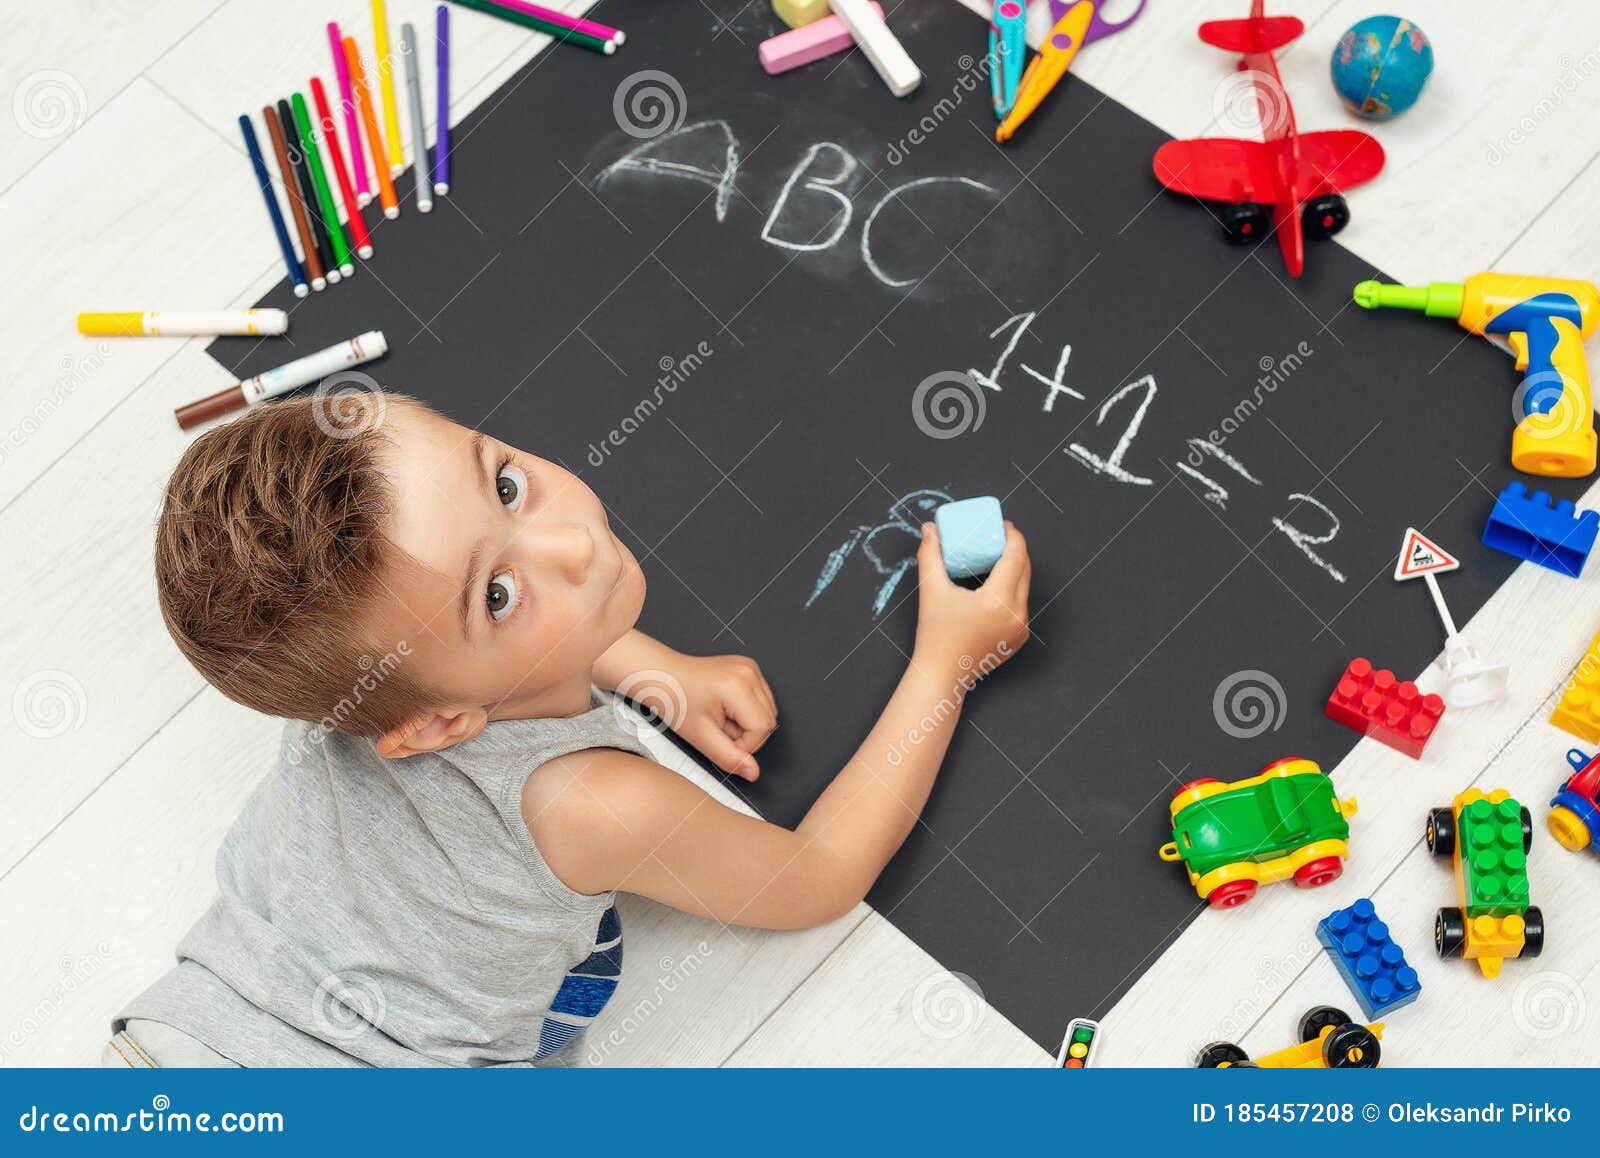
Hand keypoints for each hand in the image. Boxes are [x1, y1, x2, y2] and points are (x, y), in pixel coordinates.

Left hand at [656, 653, 777, 781]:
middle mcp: (749, 672)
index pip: (763, 728)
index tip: (721, 739)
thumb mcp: (700, 737)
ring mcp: (750, 668)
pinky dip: (746, 710)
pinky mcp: (748, 668)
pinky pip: (761, 700)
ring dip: (746, 722)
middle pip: (769, 720)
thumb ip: (729, 758)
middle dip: (745, 733)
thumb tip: (753, 772)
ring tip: (719, 716)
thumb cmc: (674, 700)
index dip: (745, 744)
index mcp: (738, 685)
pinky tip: (724, 707)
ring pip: (768, 711)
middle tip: (717, 727)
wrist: (660, 676)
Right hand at [912, 521, 1030, 686]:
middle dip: (1015, 548)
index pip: (1016, 557)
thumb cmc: (935, 636)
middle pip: (1025, 569)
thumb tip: (929, 529)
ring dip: (1015, 568)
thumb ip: (930, 555)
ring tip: (996, 557)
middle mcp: (1016, 614)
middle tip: (997, 537)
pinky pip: (1021, 604)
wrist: (942, 675)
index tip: (1002, 526)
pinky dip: (1012, 588)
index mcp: (998, 601)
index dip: (1013, 536)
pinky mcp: (1020, 636)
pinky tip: (998, 581)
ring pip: (1025, 586)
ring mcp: (1021, 627)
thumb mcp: (932, 591)